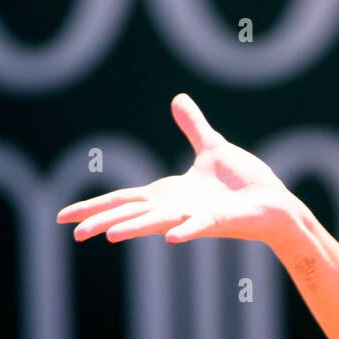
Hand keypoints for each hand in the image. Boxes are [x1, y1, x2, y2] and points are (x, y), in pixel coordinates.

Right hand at [57, 93, 297, 246]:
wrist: (276, 201)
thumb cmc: (245, 182)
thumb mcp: (213, 148)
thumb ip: (193, 127)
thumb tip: (178, 98)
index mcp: (169, 193)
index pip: (123, 200)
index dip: (94, 206)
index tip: (62, 217)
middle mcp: (177, 208)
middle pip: (132, 214)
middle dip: (103, 221)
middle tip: (74, 232)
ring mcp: (196, 216)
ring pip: (159, 222)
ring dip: (135, 228)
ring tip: (108, 235)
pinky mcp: (220, 221)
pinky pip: (200, 227)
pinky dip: (187, 231)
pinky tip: (172, 239)